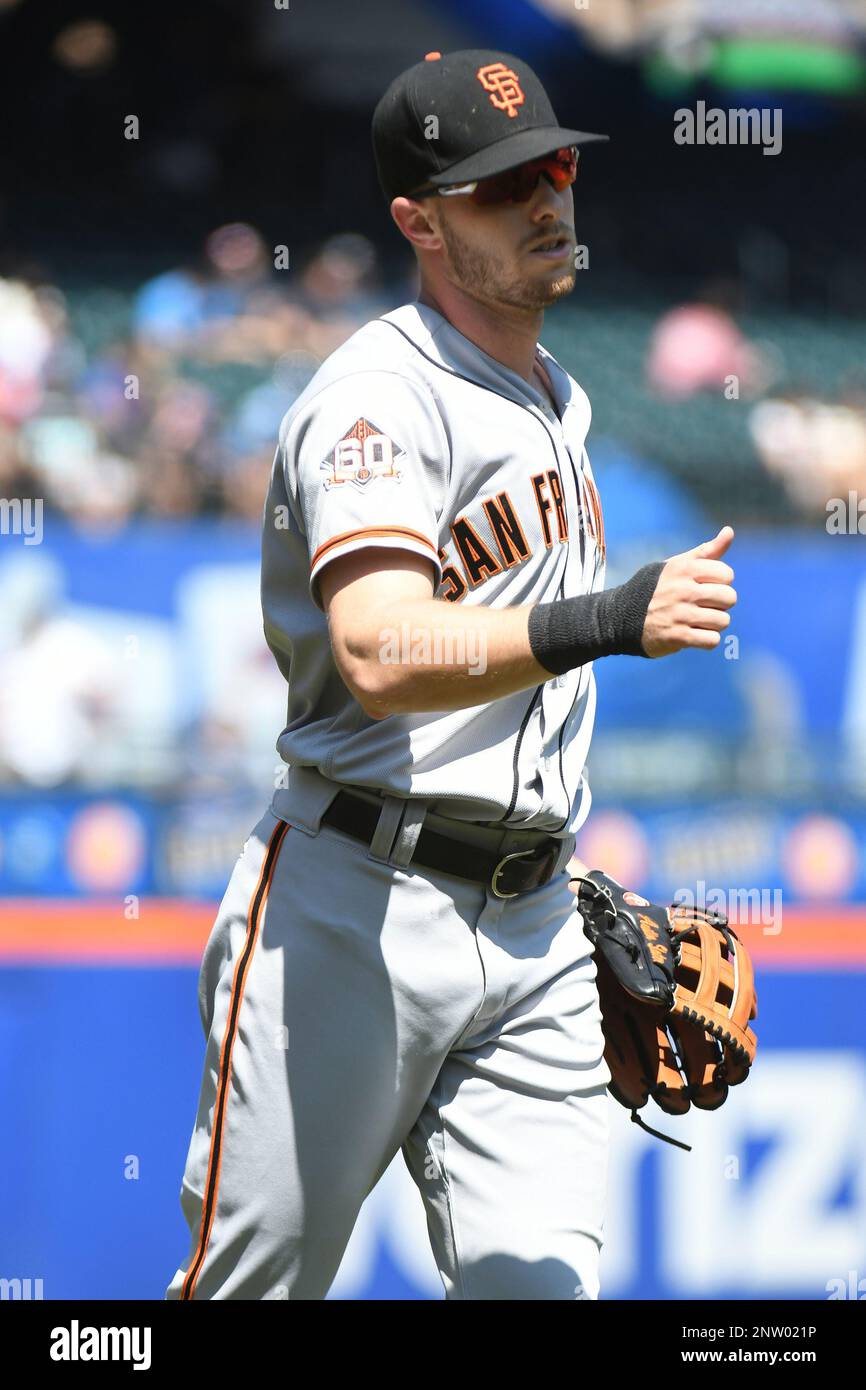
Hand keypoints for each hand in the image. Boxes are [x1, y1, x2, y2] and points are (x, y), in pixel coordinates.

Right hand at [641, 526, 735, 656]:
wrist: (622, 617)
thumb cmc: (656, 588)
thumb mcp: (677, 564)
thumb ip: (707, 550)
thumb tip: (729, 531)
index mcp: (685, 569)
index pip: (727, 574)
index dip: (720, 582)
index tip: (705, 586)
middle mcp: (684, 590)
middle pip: (729, 598)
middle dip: (720, 604)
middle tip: (703, 605)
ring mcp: (681, 614)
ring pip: (723, 621)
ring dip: (713, 624)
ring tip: (697, 620)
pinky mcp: (679, 637)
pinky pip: (712, 641)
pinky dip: (707, 640)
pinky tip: (695, 634)